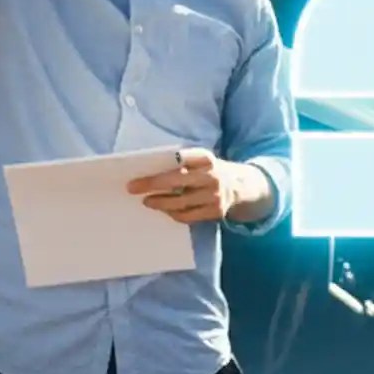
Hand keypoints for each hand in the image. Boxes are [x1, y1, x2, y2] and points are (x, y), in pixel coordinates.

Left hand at [127, 148, 243, 224]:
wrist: (240, 186)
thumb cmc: (210, 171)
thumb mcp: (201, 160)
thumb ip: (182, 162)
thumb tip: (148, 170)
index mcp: (205, 158)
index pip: (181, 158)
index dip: (161, 165)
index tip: (140, 171)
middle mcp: (211, 175)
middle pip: (177, 181)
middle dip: (152, 185)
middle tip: (133, 188)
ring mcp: (214, 195)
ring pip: (180, 202)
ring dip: (160, 203)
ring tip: (147, 201)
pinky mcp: (215, 212)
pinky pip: (188, 216)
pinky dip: (173, 213)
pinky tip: (165, 210)